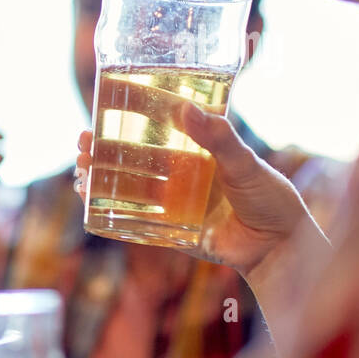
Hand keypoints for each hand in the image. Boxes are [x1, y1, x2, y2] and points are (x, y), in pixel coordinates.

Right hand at [74, 103, 316, 276]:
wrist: (278, 249)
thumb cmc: (271, 199)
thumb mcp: (244, 163)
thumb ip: (218, 138)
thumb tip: (183, 108)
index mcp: (198, 150)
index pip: (157, 128)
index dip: (128, 118)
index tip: (103, 108)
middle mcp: (180, 173)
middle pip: (131, 157)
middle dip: (102, 150)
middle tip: (82, 143)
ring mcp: (171, 202)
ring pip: (126, 186)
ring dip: (98, 178)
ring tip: (80, 169)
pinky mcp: (167, 230)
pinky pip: (131, 219)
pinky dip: (106, 210)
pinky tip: (87, 199)